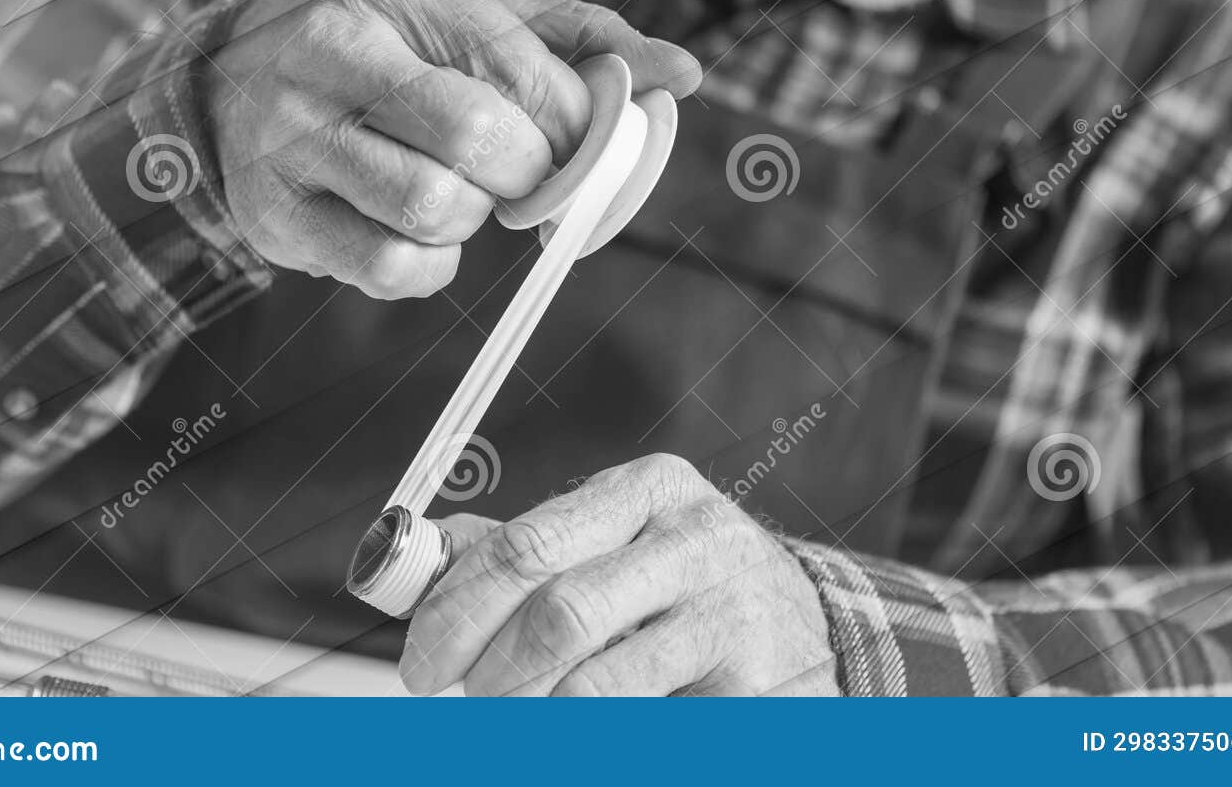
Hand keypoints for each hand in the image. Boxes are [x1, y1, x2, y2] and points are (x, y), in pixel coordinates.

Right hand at [207, 0, 700, 298]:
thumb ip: (579, 41)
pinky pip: (390, 268)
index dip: (575, 126)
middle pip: (479, 141)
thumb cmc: (388, 44)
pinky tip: (416, 229)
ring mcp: (289, 135)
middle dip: (528, 176)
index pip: (518, 68)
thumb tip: (683, 75)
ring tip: (456, 189)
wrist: (232, 83)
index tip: (583, 145)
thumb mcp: (473, 12)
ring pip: (433, 209)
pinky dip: (429, 266)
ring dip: (472, 219)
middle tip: (520, 173)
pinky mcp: (275, 215)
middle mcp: (329, 48)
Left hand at [399, 453, 838, 695]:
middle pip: (556, 615)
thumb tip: (421, 563)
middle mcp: (696, 540)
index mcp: (648, 490)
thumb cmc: (687, 586)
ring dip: (533, 720)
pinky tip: (585, 734)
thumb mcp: (617, 542)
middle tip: (467, 702)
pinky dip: (588, 742)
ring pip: (594, 688)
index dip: (454, 612)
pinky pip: (640, 729)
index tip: (420, 662)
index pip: (525, 544)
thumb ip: (526, 548)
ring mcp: (730, 616)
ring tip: (522, 722)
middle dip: (489, 675)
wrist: (811, 632)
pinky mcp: (751, 693)